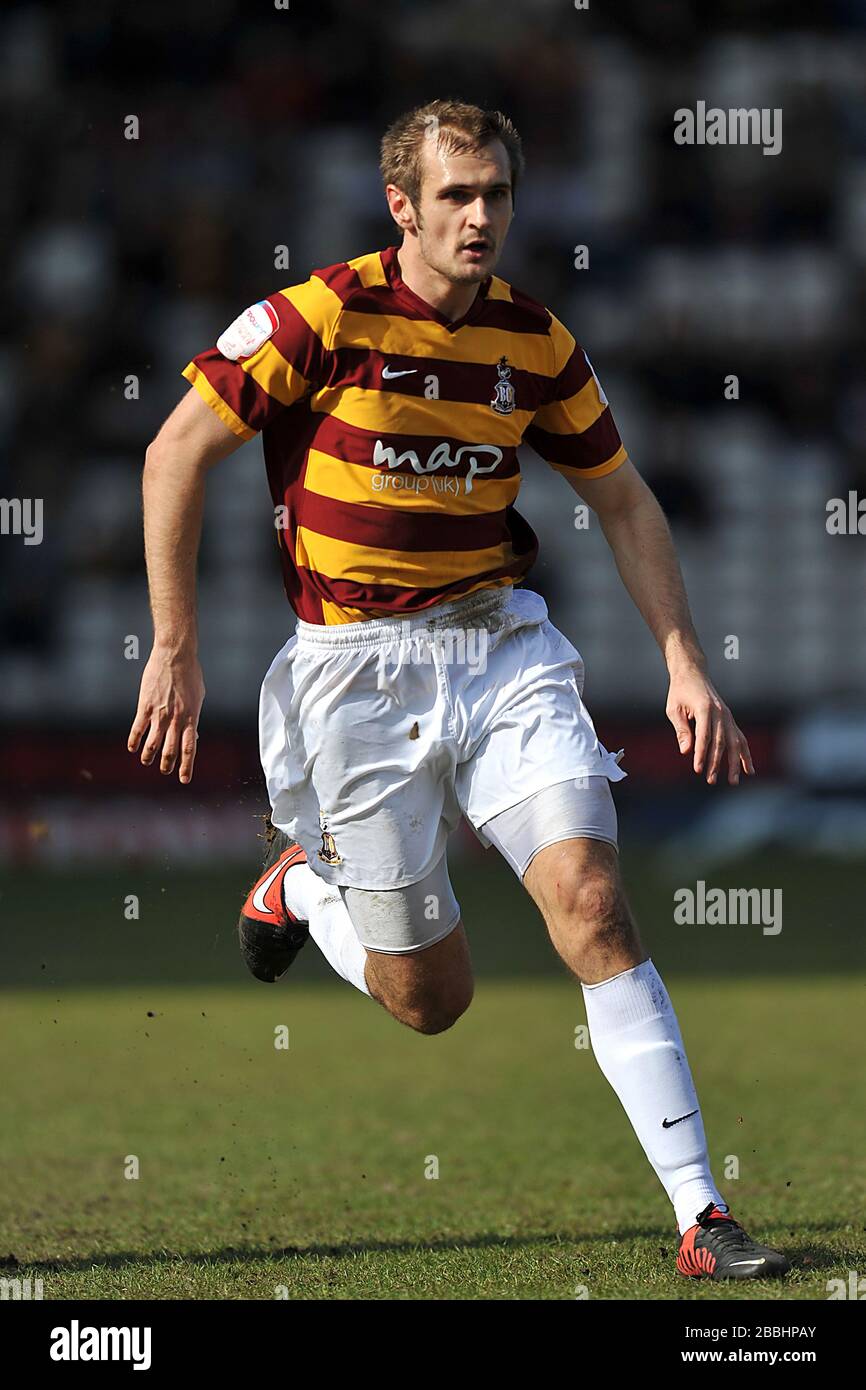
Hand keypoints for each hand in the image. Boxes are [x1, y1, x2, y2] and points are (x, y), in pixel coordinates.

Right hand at [128, 647, 204, 783]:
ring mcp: (160, 714)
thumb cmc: (190, 675)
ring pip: (153, 743)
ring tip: (146, 761)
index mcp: (192, 718)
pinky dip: (134, 740)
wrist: (175, 656)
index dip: (186, 766)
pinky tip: (132, 748)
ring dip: (149, 756)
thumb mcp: (198, 697)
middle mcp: (176, 719)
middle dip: (167, 765)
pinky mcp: (145, 706)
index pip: (190, 748)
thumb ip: (195, 717)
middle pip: (171, 750)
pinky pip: (138, 728)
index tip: (184, 780)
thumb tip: (195, 734)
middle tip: (165, 771)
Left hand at [666, 668, 754, 785]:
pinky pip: (740, 738)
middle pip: (721, 742)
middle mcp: (720, 712)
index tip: (697, 770)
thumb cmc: (680, 691)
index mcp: (705, 708)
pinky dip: (744, 754)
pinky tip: (747, 769)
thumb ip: (681, 730)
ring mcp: (728, 716)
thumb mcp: (674, 709)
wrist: (693, 673)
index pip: (704, 736)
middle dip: (716, 763)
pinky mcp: (730, 719)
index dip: (701, 754)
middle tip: (710, 780)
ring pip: (735, 742)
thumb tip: (686, 751)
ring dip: (735, 763)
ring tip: (733, 781)